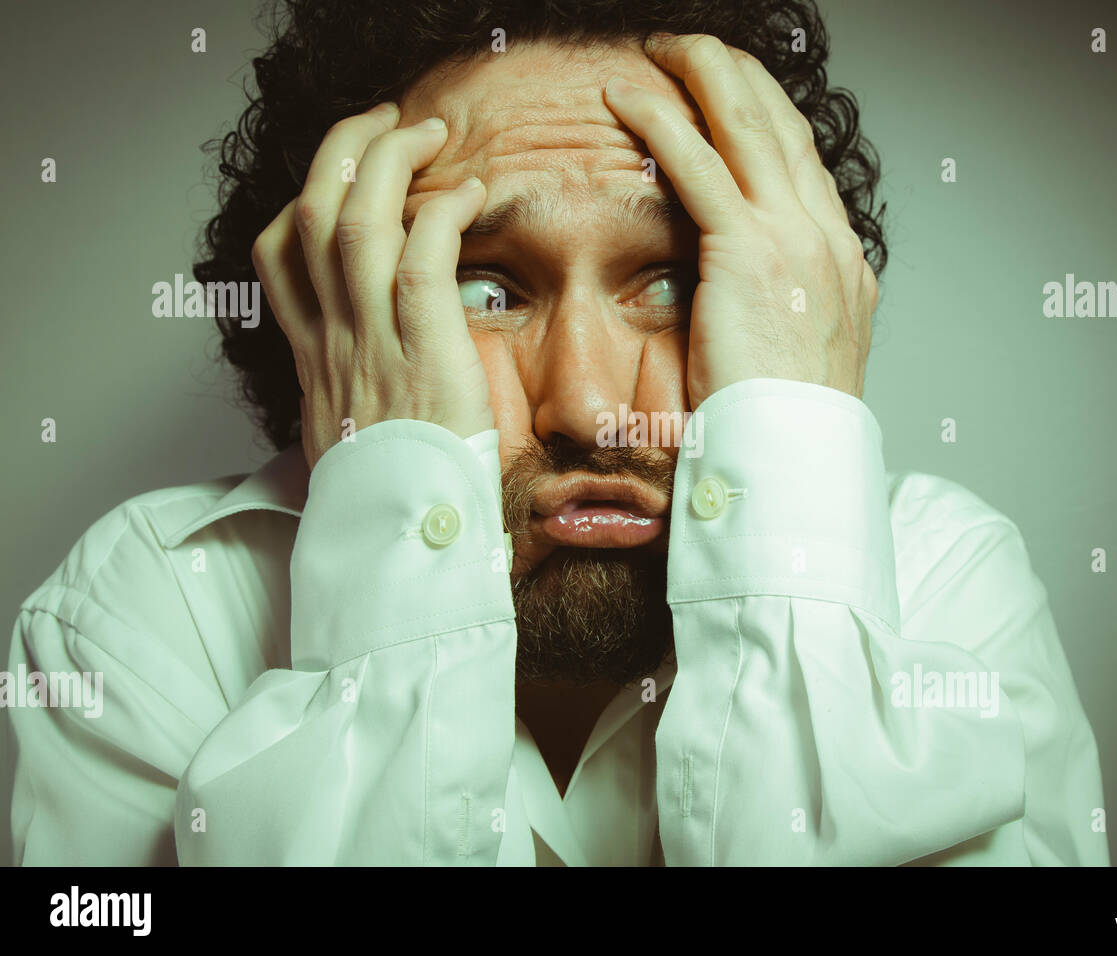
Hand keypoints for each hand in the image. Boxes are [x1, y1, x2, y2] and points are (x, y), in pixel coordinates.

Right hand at [251, 102, 493, 470]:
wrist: (402, 548)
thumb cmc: (394, 501)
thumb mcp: (350, 443)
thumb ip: (355, 396)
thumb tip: (374, 383)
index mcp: (315, 362)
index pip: (277, 259)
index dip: (301, 203)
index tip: (340, 185)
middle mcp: (332, 341)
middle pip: (309, 214)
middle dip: (341, 151)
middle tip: (386, 124)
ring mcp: (371, 341)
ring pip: (356, 217)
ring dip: (391, 159)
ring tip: (430, 134)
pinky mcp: (422, 348)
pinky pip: (421, 253)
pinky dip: (445, 210)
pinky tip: (471, 195)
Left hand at [603, 34, 877, 407]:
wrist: (798, 463)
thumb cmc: (788, 430)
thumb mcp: (800, 363)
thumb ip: (784, 318)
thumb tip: (756, 310)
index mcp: (840, 263)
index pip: (802, 165)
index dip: (765, 117)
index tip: (733, 93)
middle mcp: (825, 237)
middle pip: (782, 126)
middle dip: (736, 75)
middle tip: (695, 49)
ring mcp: (793, 238)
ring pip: (747, 125)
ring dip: (702, 72)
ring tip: (662, 47)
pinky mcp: (747, 253)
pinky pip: (697, 165)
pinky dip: (660, 121)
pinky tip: (626, 97)